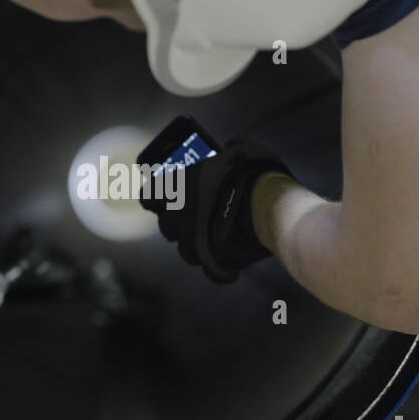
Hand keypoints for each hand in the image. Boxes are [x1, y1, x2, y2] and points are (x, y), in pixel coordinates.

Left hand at [146, 139, 290, 283]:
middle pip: (166, 226)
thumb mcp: (238, 149)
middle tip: (195, 214)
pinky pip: (210, 271)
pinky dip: (218, 268)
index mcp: (175, 189)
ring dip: (196, 244)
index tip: (162, 196)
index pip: (149, 197)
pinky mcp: (213, 264)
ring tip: (213, 236)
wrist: (269, 207)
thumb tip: (231, 148)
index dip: (155, 197)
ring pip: (185, 250)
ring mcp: (193, 245)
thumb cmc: (251, 171)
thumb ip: (226, 151)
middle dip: (177, 222)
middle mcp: (177, 220)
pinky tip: (228, 263)